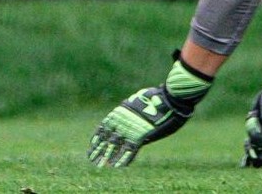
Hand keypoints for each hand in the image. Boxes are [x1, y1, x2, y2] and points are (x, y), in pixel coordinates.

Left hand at [89, 58, 212, 167]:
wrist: (171, 98)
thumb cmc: (160, 97)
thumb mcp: (142, 100)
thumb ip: (134, 110)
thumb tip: (133, 111)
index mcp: (122, 111)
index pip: (104, 126)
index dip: (97, 137)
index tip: (92, 146)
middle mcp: (123, 120)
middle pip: (106, 138)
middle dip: (98, 149)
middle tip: (91, 158)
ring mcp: (131, 127)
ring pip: (115, 145)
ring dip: (107, 156)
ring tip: (100, 165)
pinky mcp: (141, 134)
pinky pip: (130, 149)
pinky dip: (123, 158)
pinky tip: (117, 166)